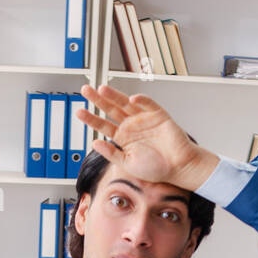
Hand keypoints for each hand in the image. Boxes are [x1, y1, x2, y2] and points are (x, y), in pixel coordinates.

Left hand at [77, 84, 216, 191]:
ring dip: (114, 96)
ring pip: (126, 103)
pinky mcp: (158, 115)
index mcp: (123, 138)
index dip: (91, 119)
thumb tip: (94, 143)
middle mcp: (131, 126)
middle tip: (86, 90)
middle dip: (98, 100)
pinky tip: (132, 99)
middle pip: (111, 109)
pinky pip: (148, 105)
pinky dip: (141, 101)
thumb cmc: (156, 169)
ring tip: (102, 89)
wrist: (178, 167)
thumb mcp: (127, 163)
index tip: (79, 112)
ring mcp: (144, 119)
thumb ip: (111, 153)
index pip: (103, 125)